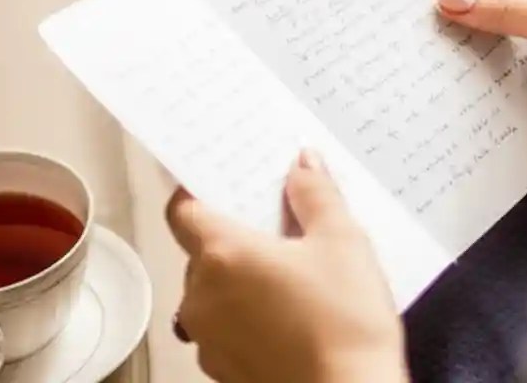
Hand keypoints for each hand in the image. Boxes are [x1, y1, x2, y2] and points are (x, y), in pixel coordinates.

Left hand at [166, 150, 406, 382]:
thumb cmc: (344, 322)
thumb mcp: (343, 241)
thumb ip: (316, 195)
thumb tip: (303, 165)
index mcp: (223, 254)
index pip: (182, 211)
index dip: (196, 193)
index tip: (218, 185)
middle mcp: (202, 296)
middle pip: (202, 252)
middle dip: (236, 238)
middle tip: (280, 230)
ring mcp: (208, 338)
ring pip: (213, 294)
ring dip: (241, 281)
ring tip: (293, 278)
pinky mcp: (223, 371)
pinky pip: (226, 330)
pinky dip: (247, 317)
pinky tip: (290, 317)